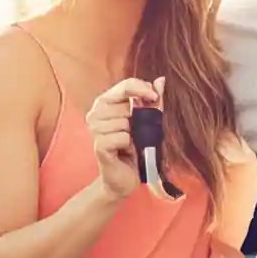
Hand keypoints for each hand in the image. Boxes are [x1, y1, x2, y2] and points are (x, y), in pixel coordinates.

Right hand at [85, 76, 162, 201]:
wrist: (125, 177)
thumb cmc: (135, 148)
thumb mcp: (148, 122)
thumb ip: (154, 101)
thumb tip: (161, 80)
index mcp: (105, 102)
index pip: (125, 85)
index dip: (142, 89)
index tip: (154, 97)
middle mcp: (95, 113)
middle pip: (126, 105)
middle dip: (137, 120)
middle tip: (134, 133)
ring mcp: (94, 130)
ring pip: (124, 122)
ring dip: (133, 135)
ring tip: (128, 144)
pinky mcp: (99, 146)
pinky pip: (122, 137)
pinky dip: (128, 145)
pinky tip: (123, 151)